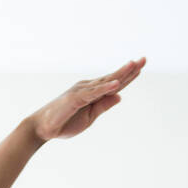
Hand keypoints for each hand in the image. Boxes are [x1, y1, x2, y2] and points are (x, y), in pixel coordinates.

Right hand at [29, 58, 145, 142]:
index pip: (113, 83)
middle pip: (112, 78)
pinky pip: (93, 93)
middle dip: (129, 69)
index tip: (141, 66)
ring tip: (134, 65)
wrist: (43, 129)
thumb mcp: (89, 117)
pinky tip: (116, 84)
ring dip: (120, 74)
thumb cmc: (64, 123)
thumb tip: (120, 95)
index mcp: (92, 93)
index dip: (128, 76)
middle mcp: (88, 88)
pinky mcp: (75, 98)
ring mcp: (81, 92)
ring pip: (104, 82)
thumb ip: (103, 105)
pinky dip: (105, 88)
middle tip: (144, 59)